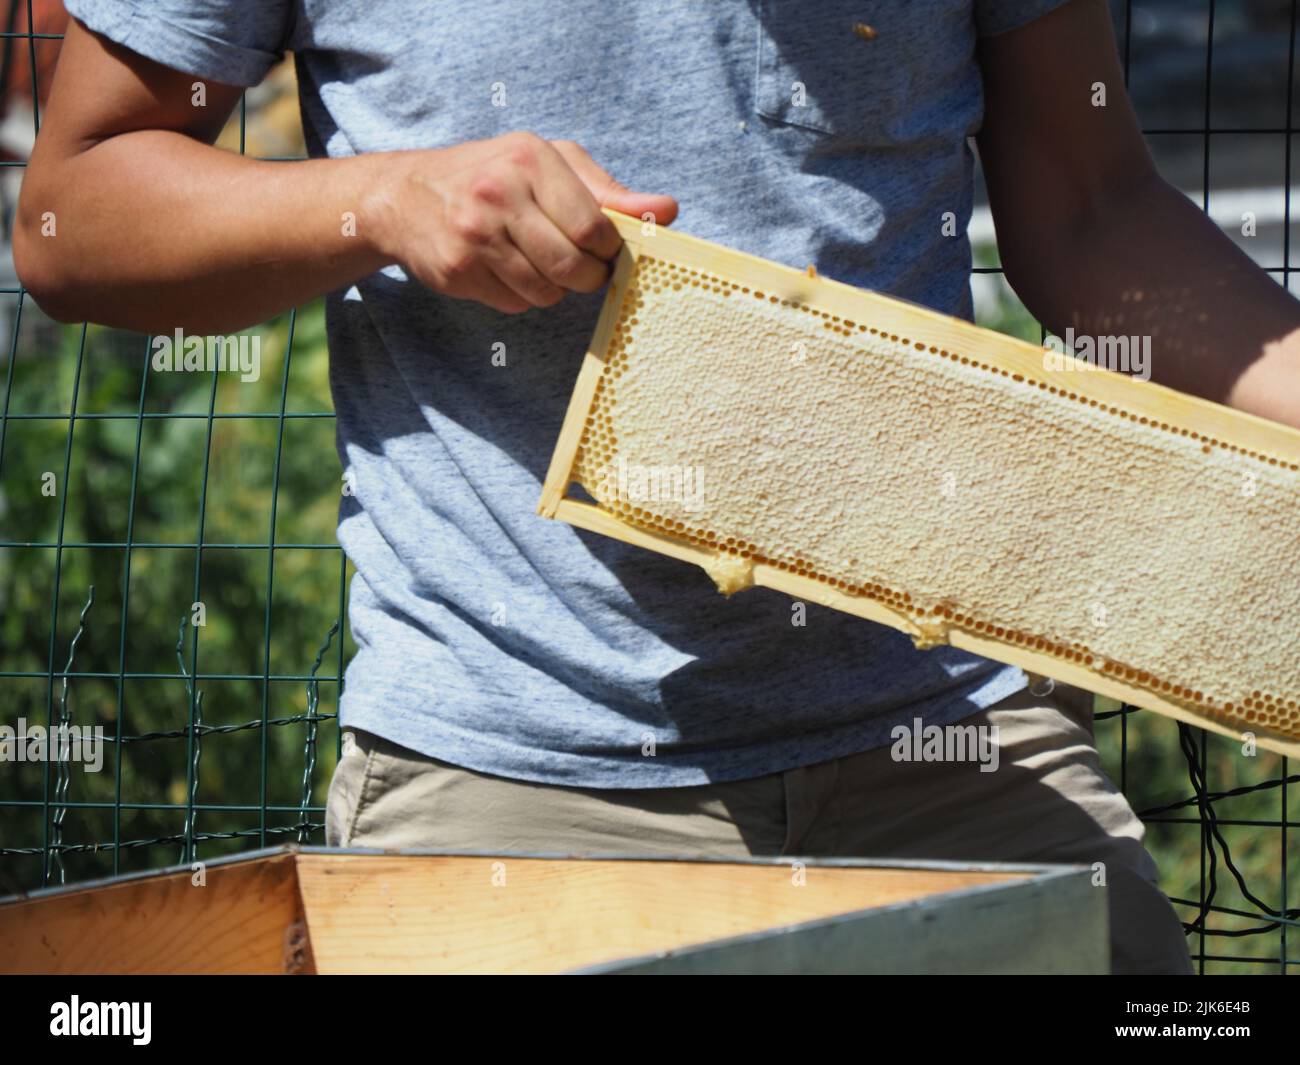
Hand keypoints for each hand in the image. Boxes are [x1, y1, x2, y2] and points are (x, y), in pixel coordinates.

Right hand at [368, 132, 677, 313]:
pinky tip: (503, 269)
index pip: (594, 226)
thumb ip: (608, 190)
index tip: (606, 250)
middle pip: (573, 267)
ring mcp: (475, 235)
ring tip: (534, 260)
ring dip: (553, 288)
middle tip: (581, 267)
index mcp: (529, 159)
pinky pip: (516, 304)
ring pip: (547, 292)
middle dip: (587, 277)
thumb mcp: (548, 164)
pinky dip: (520, 296)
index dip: (609, 249)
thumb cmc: (492, 175)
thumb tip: (666, 210)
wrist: (404, 196)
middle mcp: (499, 194)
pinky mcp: (459, 271)